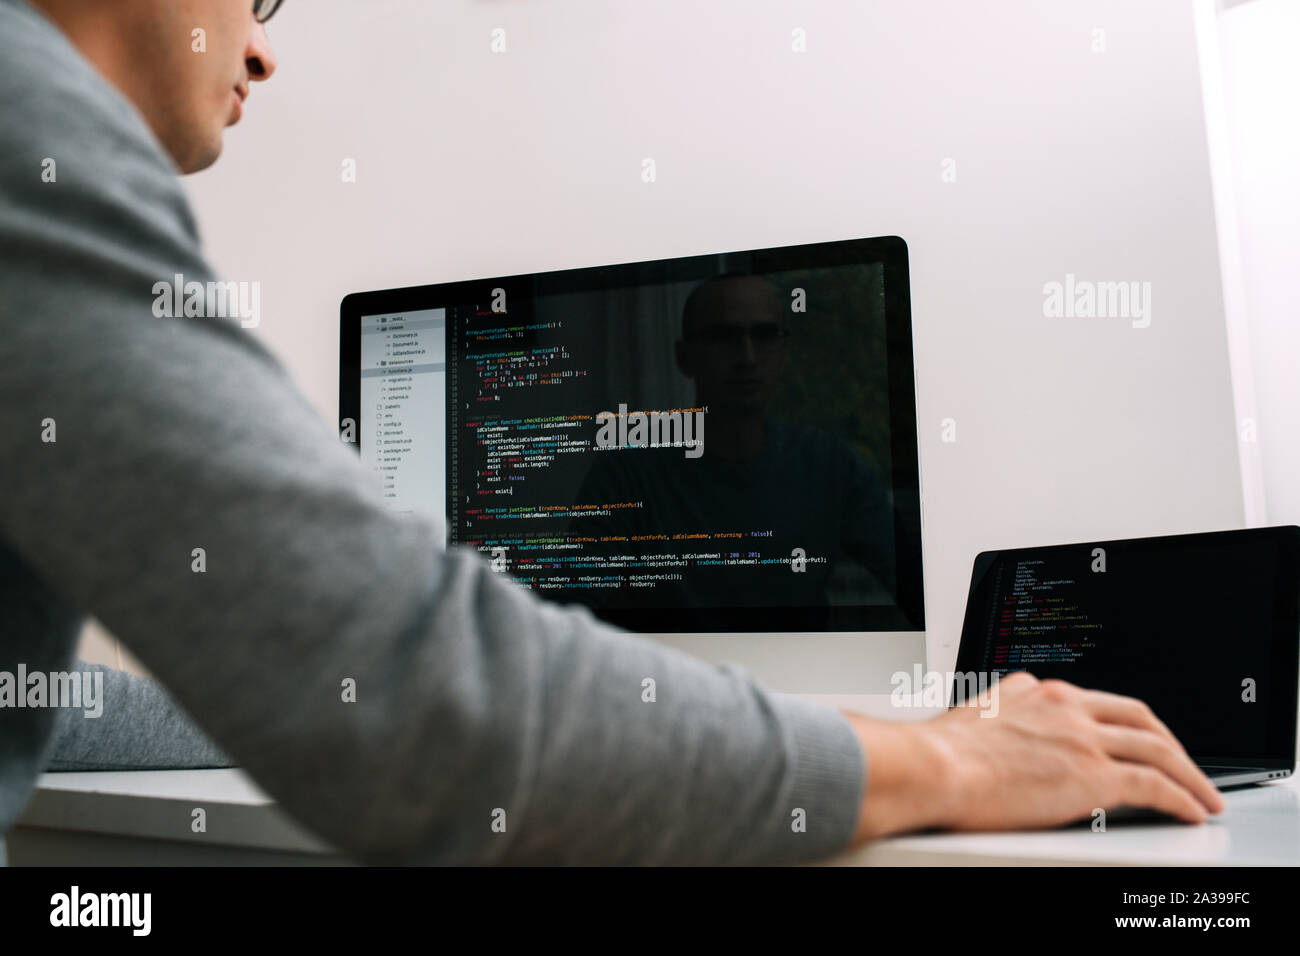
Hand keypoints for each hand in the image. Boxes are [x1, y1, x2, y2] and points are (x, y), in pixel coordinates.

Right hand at [844, 670, 1225, 841]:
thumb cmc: (937, 753)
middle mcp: (1065, 707)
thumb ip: (999, 714)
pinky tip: (1191, 811)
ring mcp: (1082, 739)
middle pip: (1138, 717)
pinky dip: (1182, 799)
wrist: (930, 766)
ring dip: (1189, 774)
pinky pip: (1155, 786)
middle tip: (1183, 764)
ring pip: (1158, 749)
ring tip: (1204, 795)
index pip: (1096, 702)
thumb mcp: (972, 716)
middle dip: (1169, 741)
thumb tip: (994, 721)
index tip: (1132, 738)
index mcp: (1036, 692)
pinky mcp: (1093, 775)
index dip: (1124, 723)